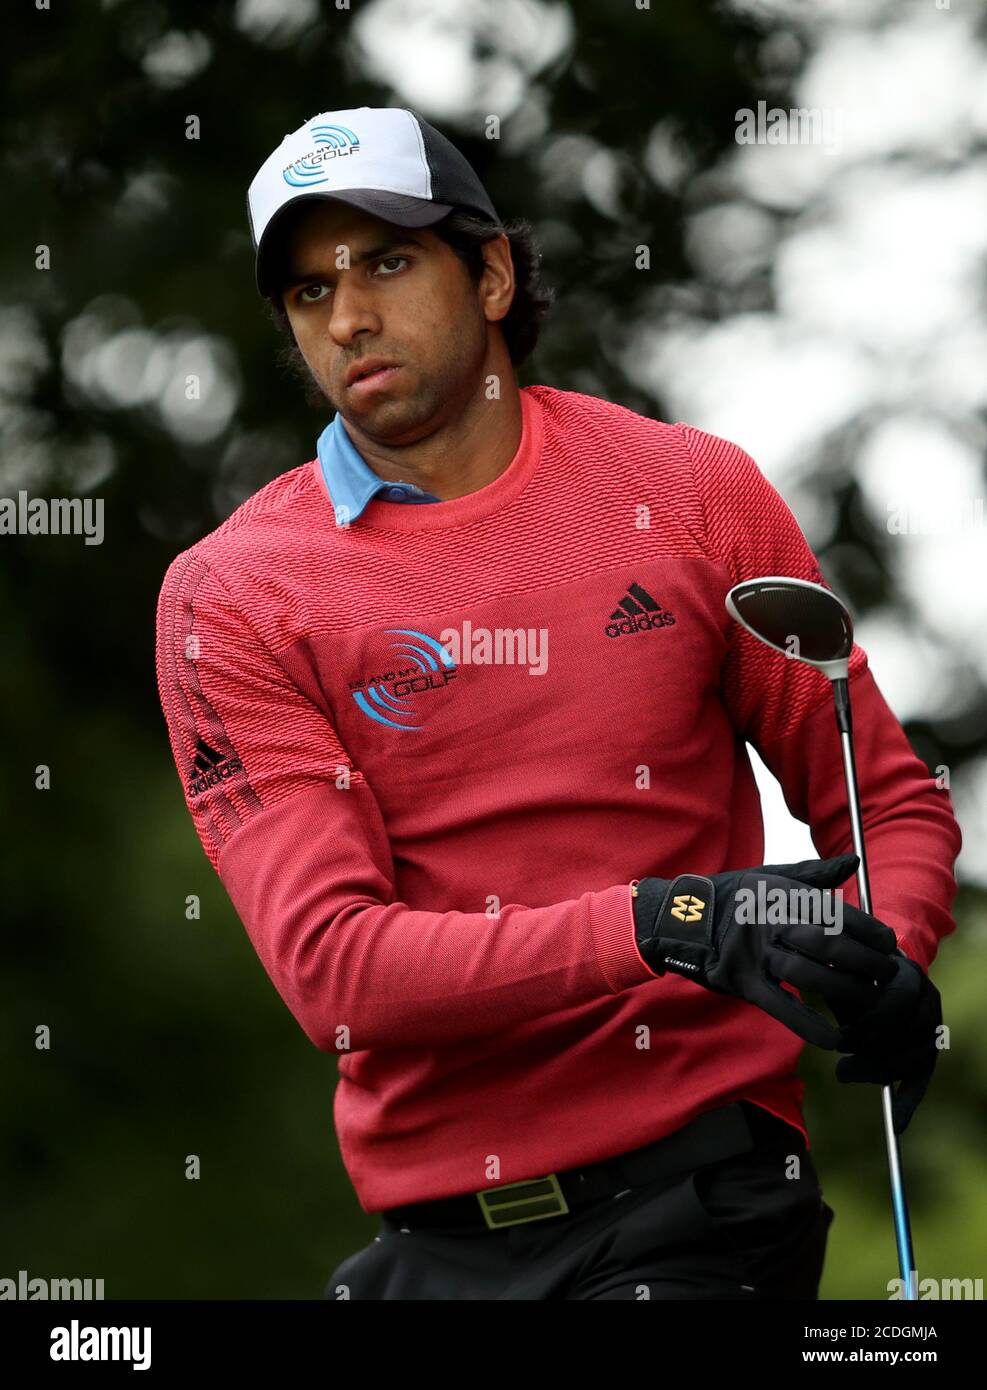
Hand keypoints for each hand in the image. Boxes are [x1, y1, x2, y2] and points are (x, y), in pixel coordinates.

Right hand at [632, 854, 898, 1048]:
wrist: (681, 917)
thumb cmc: (735, 896)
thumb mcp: (772, 875)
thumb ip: (815, 874)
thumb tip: (853, 862)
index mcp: (782, 892)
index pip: (836, 913)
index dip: (868, 930)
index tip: (888, 945)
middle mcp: (770, 920)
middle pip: (828, 943)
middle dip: (864, 962)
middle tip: (886, 975)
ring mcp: (756, 953)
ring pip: (809, 973)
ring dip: (845, 990)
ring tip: (869, 1000)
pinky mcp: (743, 982)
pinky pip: (780, 1005)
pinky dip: (808, 1024)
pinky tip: (833, 1038)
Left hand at [833, 950, 942, 1134]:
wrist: (879, 972)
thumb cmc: (855, 975)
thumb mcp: (847, 978)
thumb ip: (846, 998)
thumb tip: (839, 1037)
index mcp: (909, 975)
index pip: (897, 1007)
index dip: (869, 1027)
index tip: (839, 1040)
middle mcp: (929, 1000)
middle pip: (908, 1039)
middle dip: (871, 1058)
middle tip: (840, 1069)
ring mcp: (933, 1026)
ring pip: (915, 1061)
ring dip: (879, 1072)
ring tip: (846, 1072)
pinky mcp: (929, 1049)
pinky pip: (922, 1077)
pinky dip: (908, 1101)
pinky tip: (896, 1123)